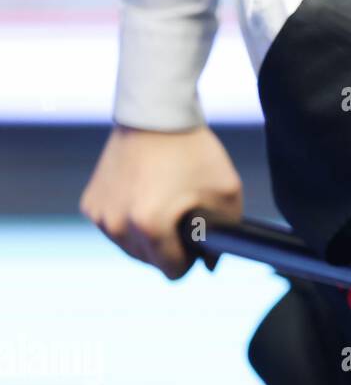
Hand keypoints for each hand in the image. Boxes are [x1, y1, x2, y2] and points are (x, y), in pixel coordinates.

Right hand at [80, 124, 242, 278]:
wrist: (156, 114)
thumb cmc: (194, 151)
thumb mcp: (227, 193)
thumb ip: (226, 233)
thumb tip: (211, 264)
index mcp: (150, 226)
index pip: (172, 271)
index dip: (191, 259)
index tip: (197, 239)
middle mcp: (117, 225)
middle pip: (150, 261)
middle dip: (169, 247)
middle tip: (183, 215)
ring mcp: (99, 215)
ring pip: (130, 247)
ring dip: (147, 237)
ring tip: (165, 206)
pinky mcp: (90, 203)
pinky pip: (114, 228)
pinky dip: (129, 221)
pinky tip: (145, 198)